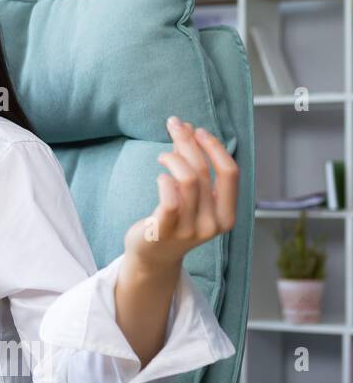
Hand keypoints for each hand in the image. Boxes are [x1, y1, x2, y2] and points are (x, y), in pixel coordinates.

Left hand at [123, 116, 238, 271]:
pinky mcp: (165, 231)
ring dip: (173, 157)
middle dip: (188, 142)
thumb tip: (189, 129)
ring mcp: (190, 230)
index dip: (215, 147)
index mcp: (227, 215)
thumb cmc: (175, 220)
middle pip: (204, 171)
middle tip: (175, 125)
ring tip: (163, 155)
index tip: (198, 130)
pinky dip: (165, 180)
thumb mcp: (192, 196)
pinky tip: (161, 176)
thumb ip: (193, 166)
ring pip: (187, 180)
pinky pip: (170, 199)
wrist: (154, 257)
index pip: (230, 173)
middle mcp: (213, 224)